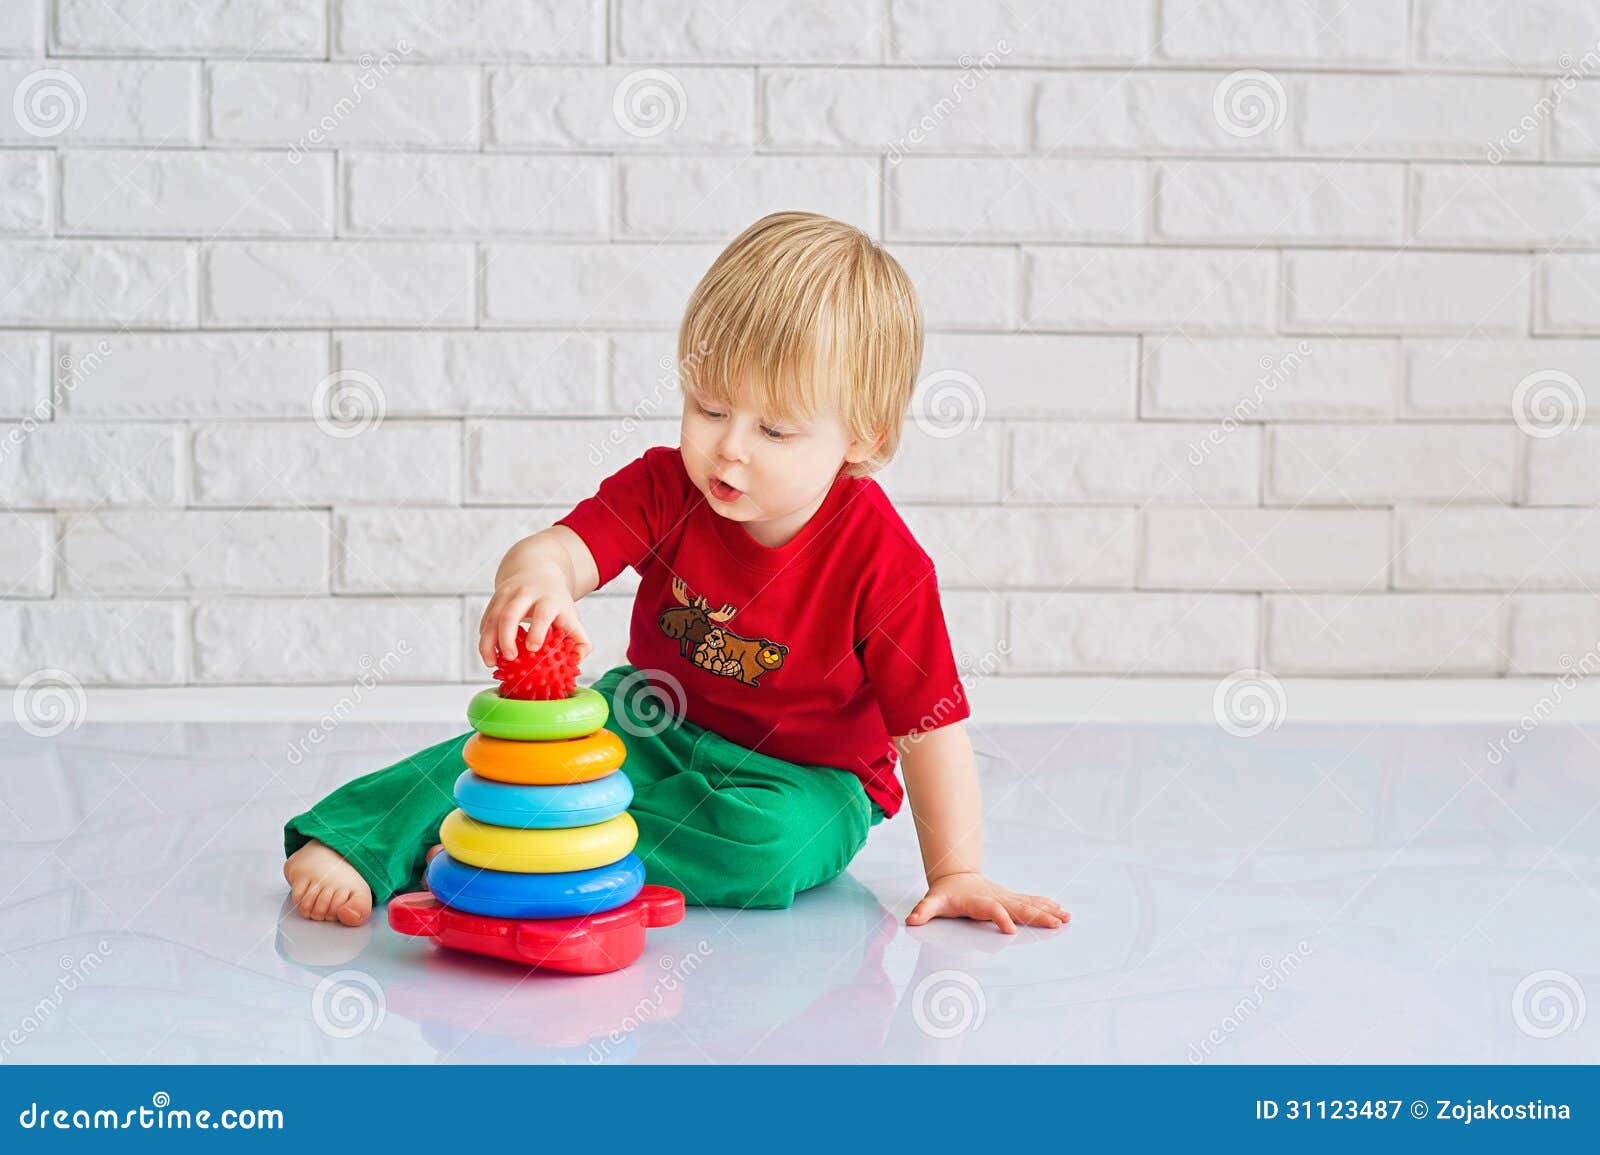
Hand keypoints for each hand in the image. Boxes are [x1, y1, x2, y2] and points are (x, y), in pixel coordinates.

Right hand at [477, 565, 592, 667]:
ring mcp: (507, 595)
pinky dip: (484, 637)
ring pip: (492, 618)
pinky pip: (486, 620)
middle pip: (510, 614)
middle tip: (510, 657)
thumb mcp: (571, 615)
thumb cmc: (555, 601)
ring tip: (491, 663)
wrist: (536, 571)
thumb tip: (577, 660)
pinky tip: (488, 652)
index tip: (533, 648)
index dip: (538, 630)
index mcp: (549, 599)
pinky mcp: (493, 600)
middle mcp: (525, 594)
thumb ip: (580, 640)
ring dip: (488, 642)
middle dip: (506, 637)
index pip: (543, 613)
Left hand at [906, 872, 1068, 933]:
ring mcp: (1006, 898)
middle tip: (1055, 923)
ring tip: (1064, 917)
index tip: (1010, 929)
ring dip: (1047, 911)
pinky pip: (1031, 902)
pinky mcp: (1011, 899)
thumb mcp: (932, 901)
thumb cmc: (946, 893)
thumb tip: (912, 920)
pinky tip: (1061, 911)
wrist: (956, 875)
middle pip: (1019, 907)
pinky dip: (1046, 906)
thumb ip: (923, 910)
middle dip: (1036, 915)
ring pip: (1029, 904)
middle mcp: (997, 898)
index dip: (1000, 917)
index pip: (992, 909)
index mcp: (979, 901)